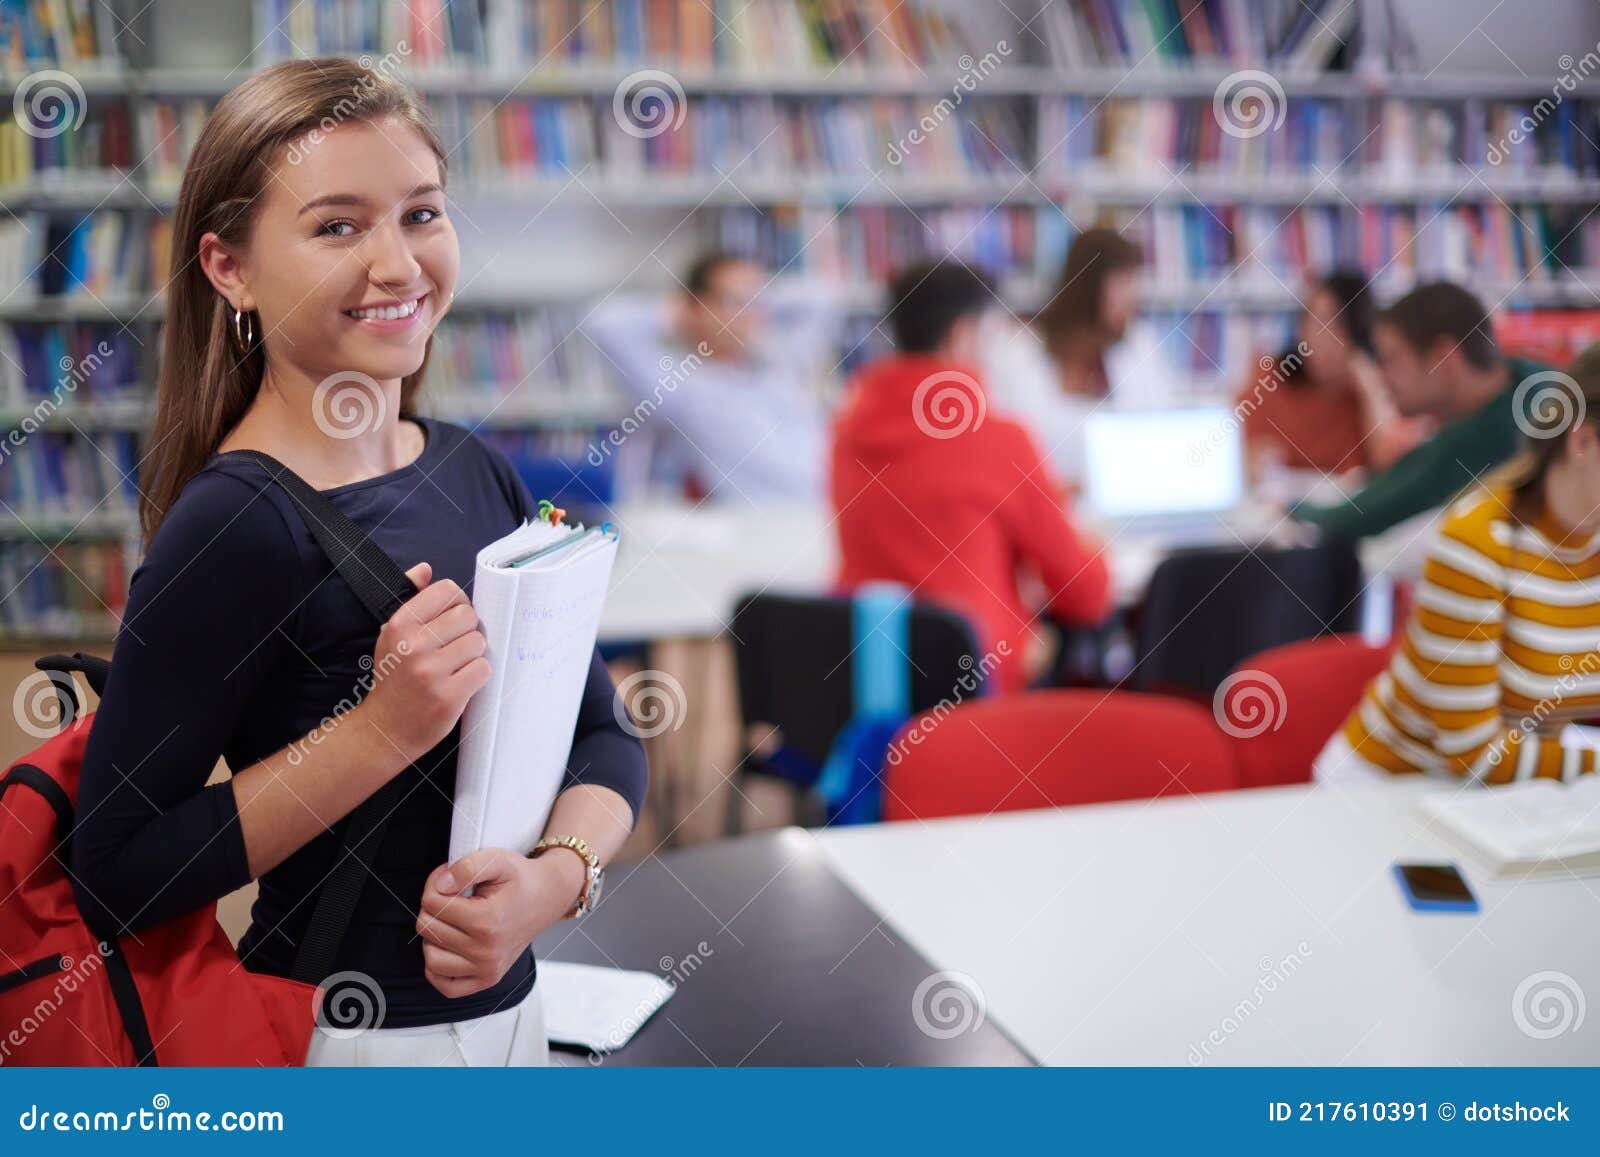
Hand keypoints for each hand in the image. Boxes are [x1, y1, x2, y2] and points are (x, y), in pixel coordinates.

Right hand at [359, 561, 489, 761]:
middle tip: (455, 648)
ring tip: (455, 666)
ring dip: (473, 654)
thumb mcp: (392, 635)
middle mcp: (414, 644)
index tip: (452, 621)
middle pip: (468, 616)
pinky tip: (461, 682)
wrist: (385, 728)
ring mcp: (431, 671)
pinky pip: (483, 668)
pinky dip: (477, 675)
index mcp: (400, 624)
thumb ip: (411, 599)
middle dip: (468, 631)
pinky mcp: (448, 695)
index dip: (458, 604)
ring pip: (478, 642)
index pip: (448, 591)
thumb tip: (425, 569)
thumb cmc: (393, 678)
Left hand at [416, 848, 583, 998]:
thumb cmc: (520, 879)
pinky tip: (449, 946)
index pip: (432, 902)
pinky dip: (438, 966)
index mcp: (487, 922)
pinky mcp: (486, 981)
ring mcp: (487, 970)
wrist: (546, 898)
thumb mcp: (498, 859)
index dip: (436, 882)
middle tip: (454, 894)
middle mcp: (486, 952)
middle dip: (434, 905)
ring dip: (433, 935)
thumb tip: (441, 886)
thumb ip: (468, 867)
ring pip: (430, 956)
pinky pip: (443, 984)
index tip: (452, 877)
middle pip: (427, 928)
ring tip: (452, 919)